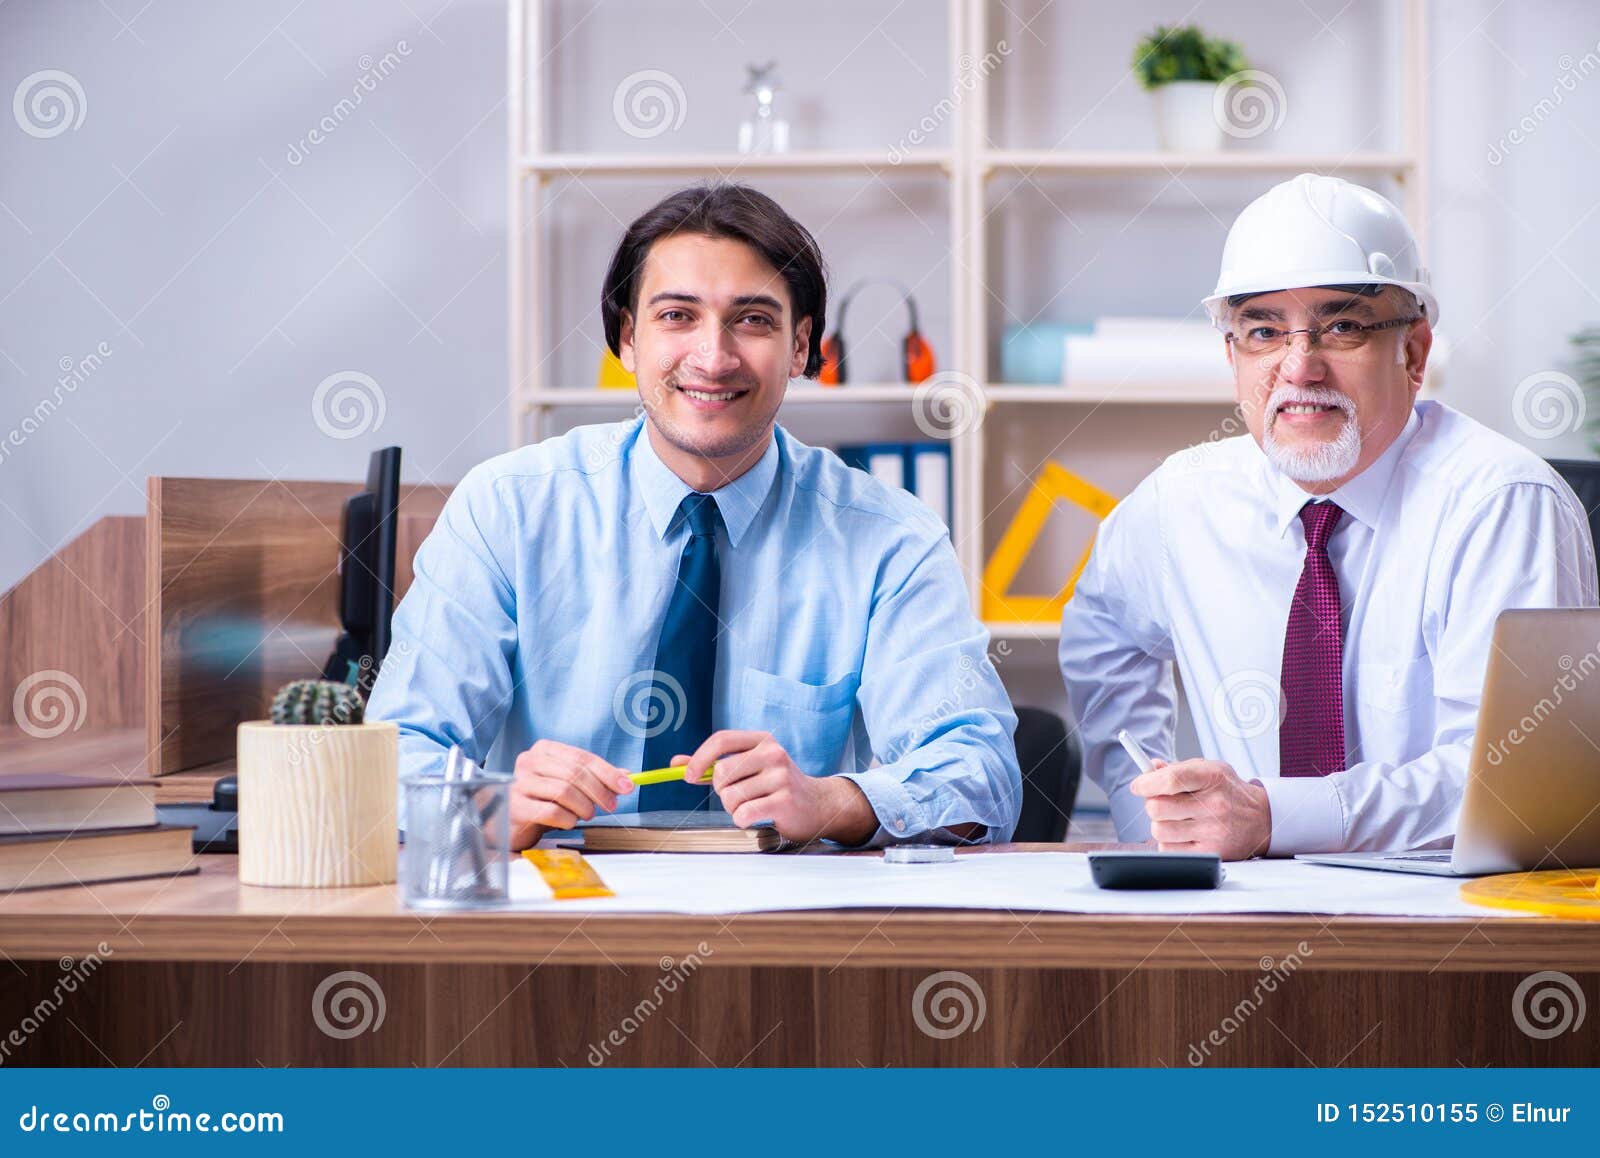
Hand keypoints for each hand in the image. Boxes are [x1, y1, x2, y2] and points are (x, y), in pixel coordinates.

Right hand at [508, 739, 635, 850]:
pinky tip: (568, 822)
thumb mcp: (569, 785)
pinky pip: (551, 812)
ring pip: (564, 791)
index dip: (608, 772)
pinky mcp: (515, 806)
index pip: (582, 757)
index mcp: (545, 750)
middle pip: (574, 773)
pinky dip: (567, 819)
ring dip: (583, 807)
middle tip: (611, 805)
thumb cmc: (542, 800)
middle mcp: (529, 761)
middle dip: (599, 791)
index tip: (627, 786)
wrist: (511, 821)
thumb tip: (627, 778)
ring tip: (586, 814)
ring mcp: (519, 783)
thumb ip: (596, 779)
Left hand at [678, 730, 875, 845]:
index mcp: (761, 740)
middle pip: (721, 773)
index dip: (699, 758)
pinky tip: (758, 816)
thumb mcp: (748, 768)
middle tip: (737, 796)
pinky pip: (743, 814)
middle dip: (721, 792)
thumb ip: (712, 765)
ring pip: (731, 797)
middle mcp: (773, 753)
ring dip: (733, 808)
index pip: (721, 740)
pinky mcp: (784, 800)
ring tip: (752, 806)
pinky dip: (742, 820)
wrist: (817, 805)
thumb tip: (676, 764)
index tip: (686, 777)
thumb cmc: (775, 786)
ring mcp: (781, 776)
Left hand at [1129, 758, 1271, 860]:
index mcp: (1212, 777)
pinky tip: (1184, 835)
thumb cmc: (1229, 792)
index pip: (1171, 779)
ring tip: (1176, 820)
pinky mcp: (1211, 853)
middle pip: (1157, 808)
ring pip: (1159, 831)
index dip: (1147, 783)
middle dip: (1152, 804)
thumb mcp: (1209, 770)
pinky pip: (1169, 849)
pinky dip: (1170, 842)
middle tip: (1161, 803)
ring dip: (1160, 825)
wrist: (1262, 819)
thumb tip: (1149, 770)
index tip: (1139, 786)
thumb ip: (1177, 769)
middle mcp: (1215, 804)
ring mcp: (1213, 831)